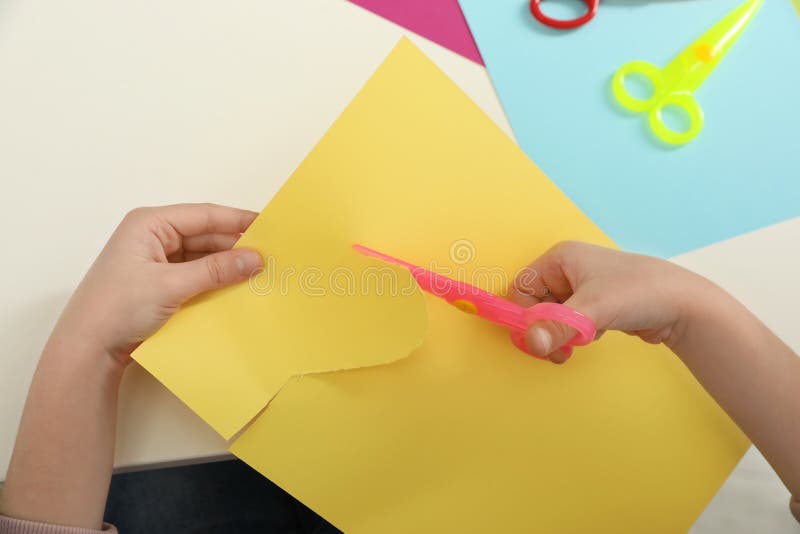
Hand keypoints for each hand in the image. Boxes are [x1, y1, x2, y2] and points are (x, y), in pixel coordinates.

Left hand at [53, 203, 263, 366]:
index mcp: (149, 224)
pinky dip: (214, 281)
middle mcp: (153, 237)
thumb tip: (254, 259)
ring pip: (202, 257)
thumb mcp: (172, 285)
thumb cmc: (118, 308)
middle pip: (205, 235)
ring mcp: (156, 261)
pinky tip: (235, 288)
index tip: (269, 227)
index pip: (204, 215)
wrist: (88, 349)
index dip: (238, 220)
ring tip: (257, 273)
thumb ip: (216, 270)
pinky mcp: (159, 283)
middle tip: (269, 256)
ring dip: (226, 266)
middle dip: (234, 246)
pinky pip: (195, 275)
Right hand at [509, 241, 716, 362]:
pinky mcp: (594, 305)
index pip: (522, 287)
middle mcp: (567, 269)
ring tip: (583, 341)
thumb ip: (558, 327)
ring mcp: (581, 287)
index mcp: (560, 258)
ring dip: (562, 335)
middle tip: (558, 350)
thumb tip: (532, 343)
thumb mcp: (593, 310)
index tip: (537, 339)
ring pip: (551, 317)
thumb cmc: (639, 293)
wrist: (684, 306)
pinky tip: (595, 336)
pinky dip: (576, 335)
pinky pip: (569, 324)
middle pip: (534, 305)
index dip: (525, 315)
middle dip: (545, 330)